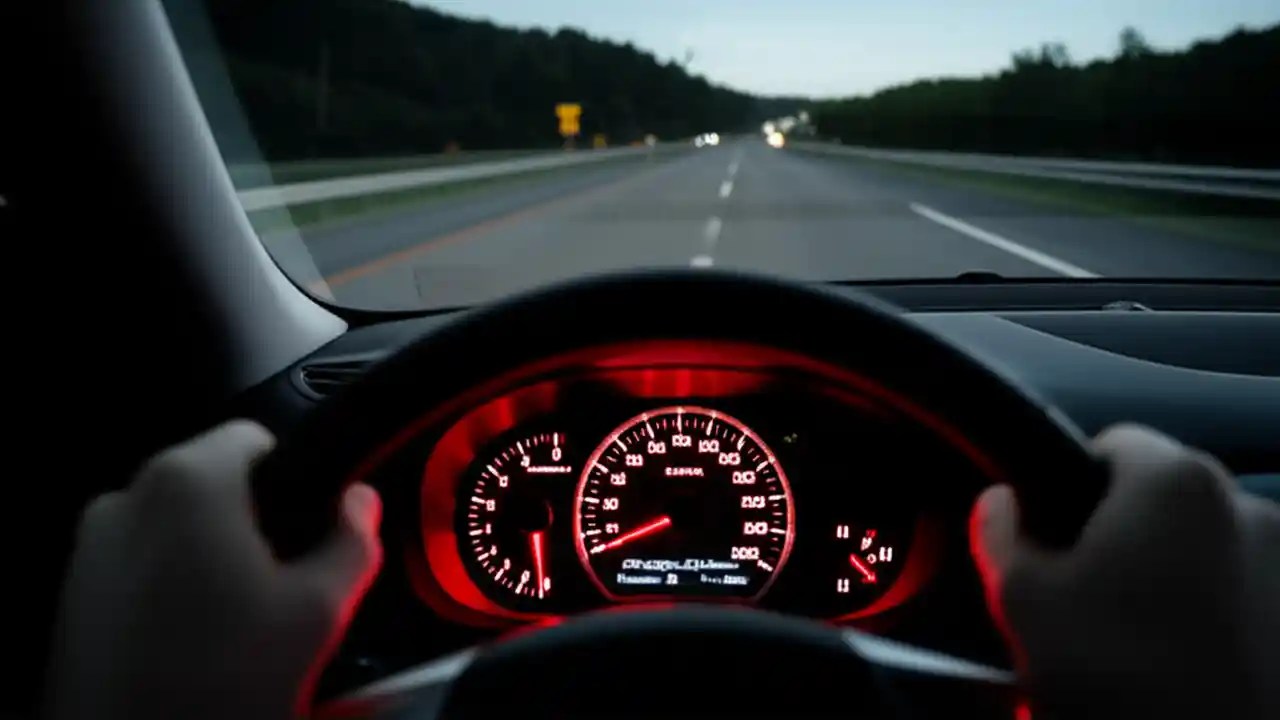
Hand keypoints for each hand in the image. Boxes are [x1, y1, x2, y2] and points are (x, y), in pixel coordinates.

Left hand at [44, 420, 382, 719]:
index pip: (257, 436)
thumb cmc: (218, 682)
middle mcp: (129, 497)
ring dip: (210, 554)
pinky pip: (141, 561)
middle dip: (252, 523)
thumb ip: (353, 540)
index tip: (309, 525)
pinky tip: (193, 639)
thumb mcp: (318, 611)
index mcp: (190, 482)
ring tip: (235, 622)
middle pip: (216, 481)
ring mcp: (92, 544)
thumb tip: (361, 503)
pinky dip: (171, 584)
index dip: (295, 477)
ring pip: (178, 525)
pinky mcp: (74, 588)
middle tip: (279, 586)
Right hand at [971, 424, 1278, 719]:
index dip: (1070, 488)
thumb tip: (1000, 502)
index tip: (1054, 540)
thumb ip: (1000, 531)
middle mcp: (1247, 504)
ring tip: (1136, 639)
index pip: (1111, 444)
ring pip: (1205, 547)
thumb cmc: (1117, 675)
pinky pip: (1243, 590)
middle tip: (1087, 598)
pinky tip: (1181, 660)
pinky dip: (1214, 612)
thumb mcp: (1023, 599)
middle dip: (1124, 534)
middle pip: (1163, 496)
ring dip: (1172, 574)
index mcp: (1175, 480)